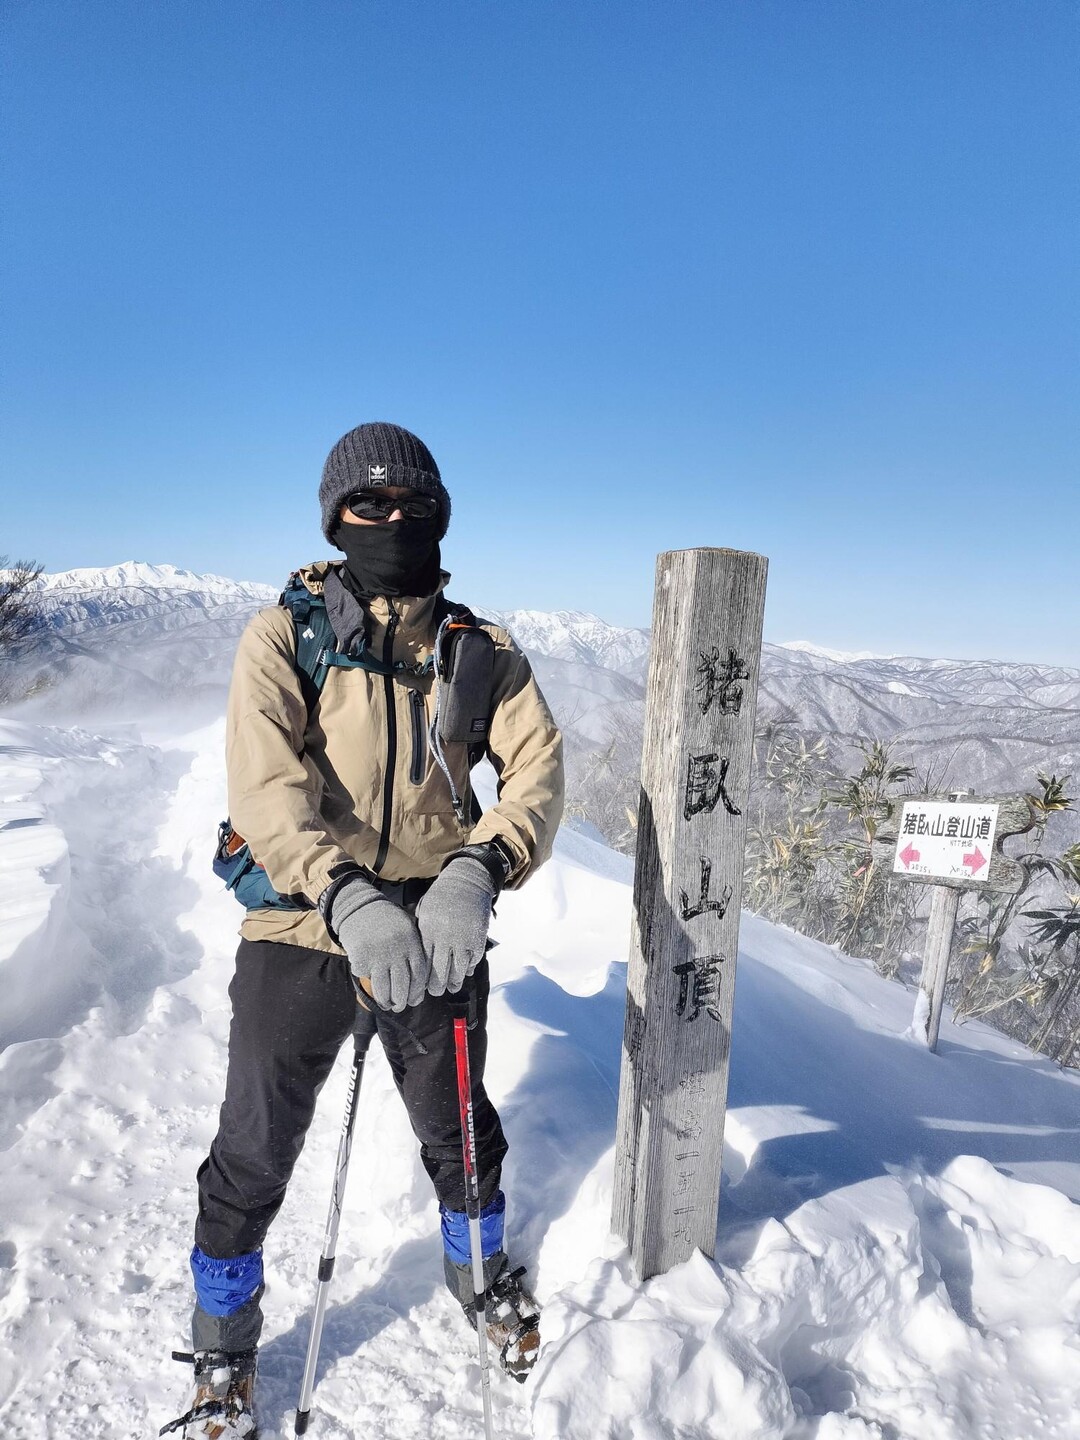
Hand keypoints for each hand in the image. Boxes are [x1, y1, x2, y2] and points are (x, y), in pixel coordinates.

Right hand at [330, 876, 430, 1011]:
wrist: (359, 906)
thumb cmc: (386, 919)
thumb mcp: (407, 927)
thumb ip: (414, 951)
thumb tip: (419, 987)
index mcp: (412, 942)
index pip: (419, 975)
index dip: (417, 992)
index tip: (414, 1000)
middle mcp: (397, 950)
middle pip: (403, 986)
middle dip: (402, 1001)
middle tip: (400, 1007)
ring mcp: (378, 956)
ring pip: (384, 989)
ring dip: (386, 1001)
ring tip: (387, 1005)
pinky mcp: (361, 959)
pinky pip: (366, 977)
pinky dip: (367, 981)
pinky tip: (370, 982)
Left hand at [416, 855, 497, 996]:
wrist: (467, 881)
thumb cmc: (441, 897)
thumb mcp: (424, 911)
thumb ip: (421, 933)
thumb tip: (415, 958)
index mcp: (428, 930)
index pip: (423, 963)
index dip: (422, 978)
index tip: (422, 985)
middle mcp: (445, 937)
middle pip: (440, 972)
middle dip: (437, 986)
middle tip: (436, 992)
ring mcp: (464, 939)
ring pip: (458, 971)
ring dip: (455, 982)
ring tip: (452, 987)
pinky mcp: (478, 938)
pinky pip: (473, 961)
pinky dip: (469, 968)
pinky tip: (465, 972)